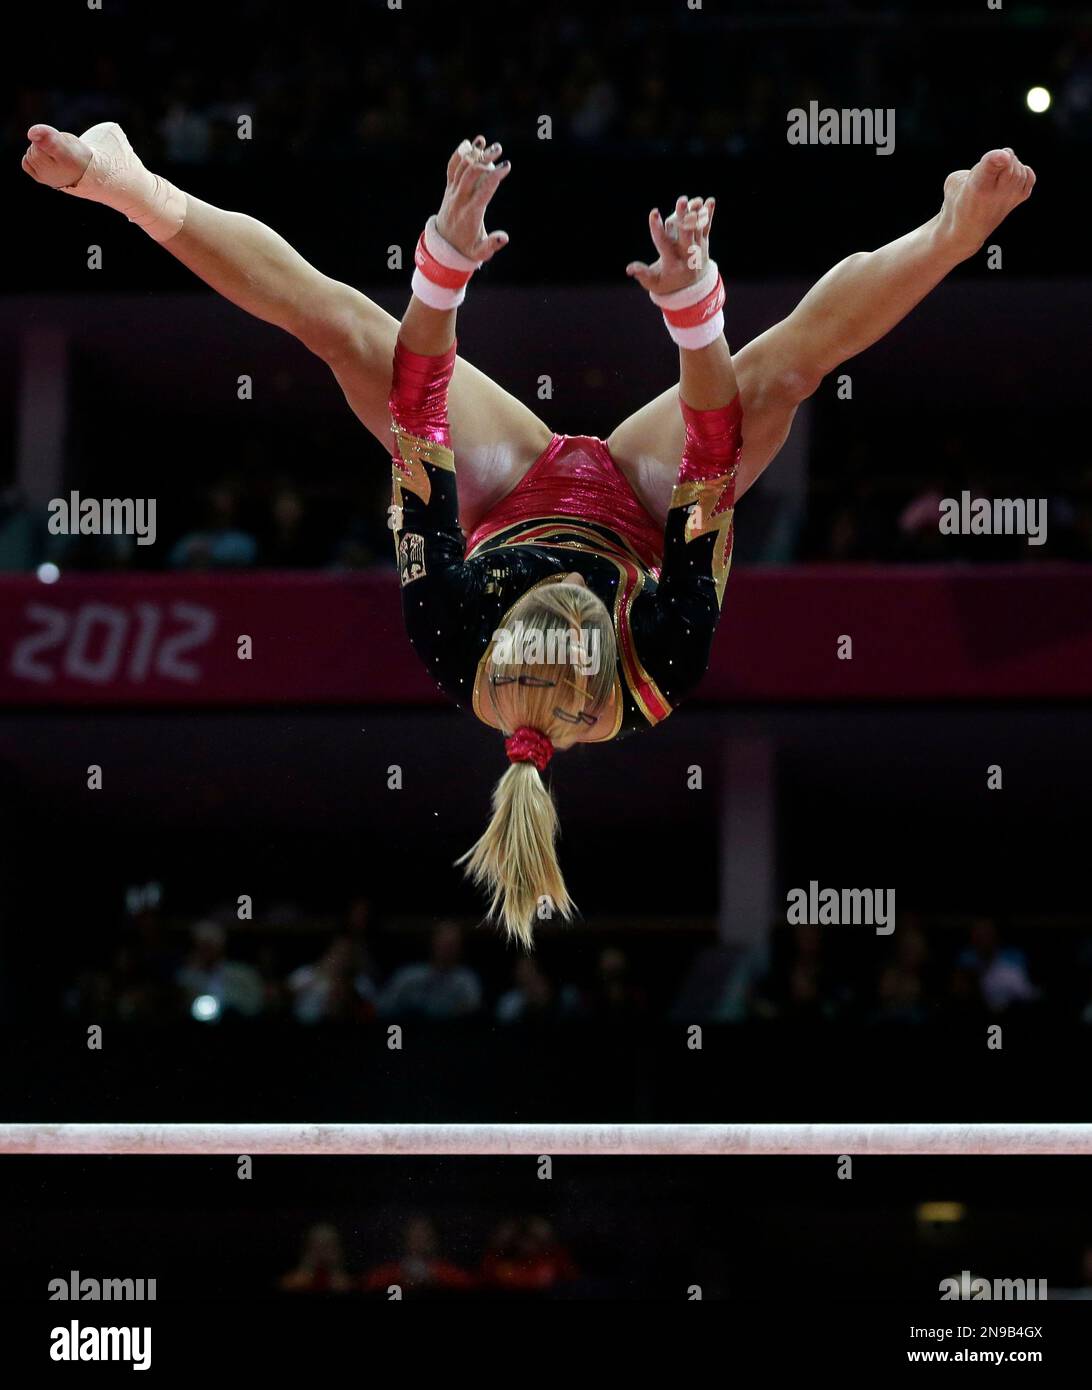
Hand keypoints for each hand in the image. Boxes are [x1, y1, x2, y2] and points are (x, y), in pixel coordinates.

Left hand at [21, 124, 92, 187]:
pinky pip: (26, 163)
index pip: (49, 144)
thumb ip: (50, 134)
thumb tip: (31, 135)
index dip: (40, 135)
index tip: (31, 133)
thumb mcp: (68, 140)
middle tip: (54, 147)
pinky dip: (30, 158)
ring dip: (36, 149)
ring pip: (30, 154)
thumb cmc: (75, 153)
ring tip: (50, 154)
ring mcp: (48, 176)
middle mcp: (57, 170)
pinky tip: (41, 160)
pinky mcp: (40, 179)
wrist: (81, 174)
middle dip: (41, 142)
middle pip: (36, 147)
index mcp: (69, 157)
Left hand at [435, 135, 511, 262]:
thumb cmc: (467, 249)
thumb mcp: (480, 252)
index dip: (495, 176)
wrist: (444, 246)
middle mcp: (459, 200)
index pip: (483, 191)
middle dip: (484, 159)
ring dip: (474, 153)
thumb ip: (492, 245)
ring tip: (487, 143)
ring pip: (461, 168)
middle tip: (499, 149)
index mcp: (470, 213)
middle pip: (470, 174)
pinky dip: (459, 154)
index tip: (507, 165)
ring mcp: (452, 192)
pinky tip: (469, 143)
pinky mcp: (449, 188)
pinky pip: (452, 168)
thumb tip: (505, 237)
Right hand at [626, 195, 715, 295]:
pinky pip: (707, 227)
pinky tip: (710, 200)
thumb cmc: (667, 281)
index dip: (657, 228)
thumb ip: (642, 275)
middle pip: (685, 234)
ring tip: (694, 200)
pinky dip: (709, 214)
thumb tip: (628, 269)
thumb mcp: (653, 283)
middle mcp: (687, 255)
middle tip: (681, 200)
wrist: (692, 286)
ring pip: (697, 228)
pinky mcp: (704, 242)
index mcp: (673, 263)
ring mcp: (698, 248)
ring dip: (696, 213)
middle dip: (683, 217)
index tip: (654, 213)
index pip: (664, 244)